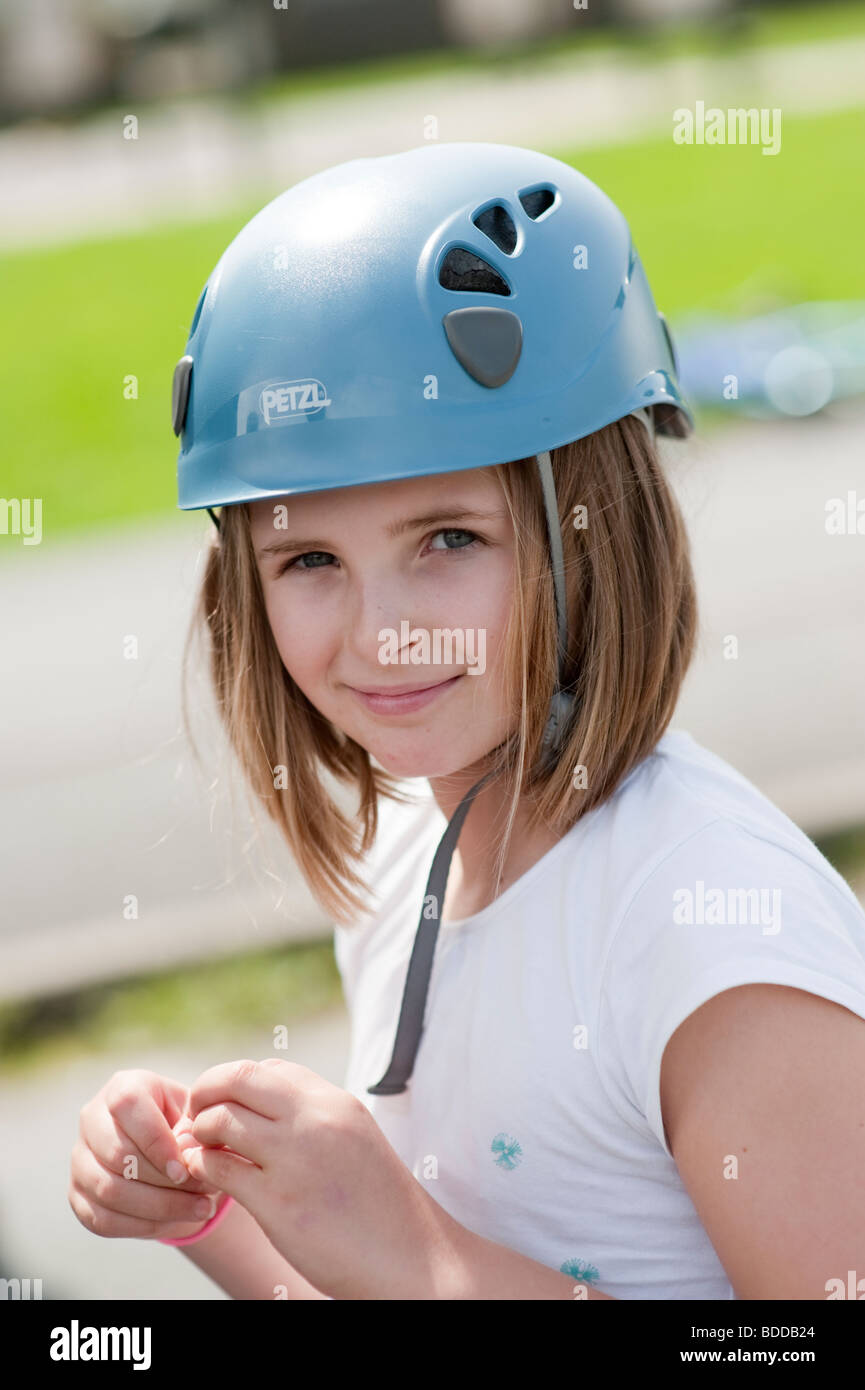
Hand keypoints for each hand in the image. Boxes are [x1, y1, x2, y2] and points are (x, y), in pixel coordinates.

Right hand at [68, 1069, 225, 1241]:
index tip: (185, 1169)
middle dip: (164, 1181)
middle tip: (204, 1194)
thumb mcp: (198, 1116)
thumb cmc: (187, 1124)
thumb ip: (195, 1129)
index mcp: (123, 1086)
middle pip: (117, 1154)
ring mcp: (80, 1159)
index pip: (127, 1106)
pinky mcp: (78, 1195)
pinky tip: (178, 1221)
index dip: (156, 1141)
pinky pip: (104, 1220)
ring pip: (109, 1191)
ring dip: (159, 1207)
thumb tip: (189, 1155)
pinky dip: (145, 1226)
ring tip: (200, 1210)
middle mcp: (92, 1118)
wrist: (170, 1148)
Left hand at [180, 1058, 458, 1298]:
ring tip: (202, 1151)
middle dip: (205, 1093)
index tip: (227, 1108)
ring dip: (199, 1132)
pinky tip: (207, 1179)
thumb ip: (312, 1118)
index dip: (237, 1085)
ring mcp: (295, 1158)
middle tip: (197, 1117)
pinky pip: (218, 1168)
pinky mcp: (277, 1202)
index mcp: (334, 1102)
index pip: (268, 1069)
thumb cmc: (378, 1206)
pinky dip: (202, 1168)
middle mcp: (314, 1119)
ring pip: (220, 1120)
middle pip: (236, 1078)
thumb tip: (261, 1110)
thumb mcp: (353, 1139)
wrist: (410, 1257)